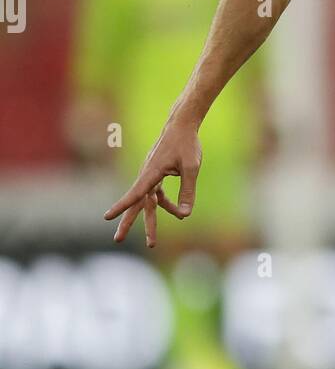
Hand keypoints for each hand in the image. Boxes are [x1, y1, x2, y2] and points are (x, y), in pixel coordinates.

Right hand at [104, 114, 201, 245]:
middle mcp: (147, 175)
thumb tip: (185, 215)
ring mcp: (150, 176)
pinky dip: (166, 204)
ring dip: (150, 221)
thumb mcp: (191, 168)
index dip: (122, 206)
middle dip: (127, 223)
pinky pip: (157, 194)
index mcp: (151, 172)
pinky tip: (176, 211)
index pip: (135, 193)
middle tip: (117, 240)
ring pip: (147, 203)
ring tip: (151, 243)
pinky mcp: (156, 175)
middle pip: (136, 204)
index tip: (107, 216)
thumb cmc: (187, 144)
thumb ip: (188, 191)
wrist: (182, 125)